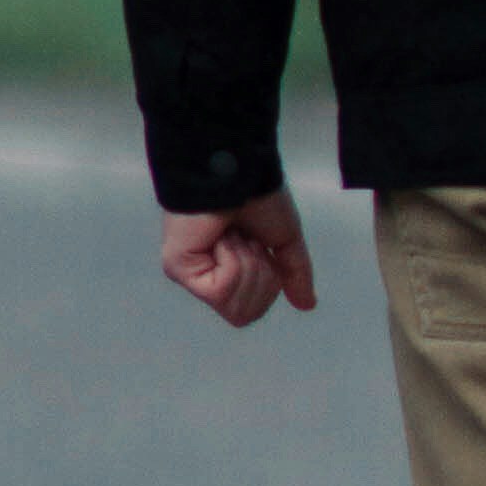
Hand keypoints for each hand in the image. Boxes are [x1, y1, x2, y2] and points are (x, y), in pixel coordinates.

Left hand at [159, 190, 316, 328]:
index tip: (260, 244)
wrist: (238, 170)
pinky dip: (232, 261)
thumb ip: (293, 273)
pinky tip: (221, 236)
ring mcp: (190, 273)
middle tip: (247, 239)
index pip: (253, 310)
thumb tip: (307, 305)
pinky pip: (220, 291)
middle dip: (259, 275)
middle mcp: (205, 276)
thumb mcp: (284, 239)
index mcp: (227, 271)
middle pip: (244, 315)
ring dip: (247, 265)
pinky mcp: (178, 268)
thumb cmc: (256, 194)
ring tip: (234, 235)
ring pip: (234, 308)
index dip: (268, 283)